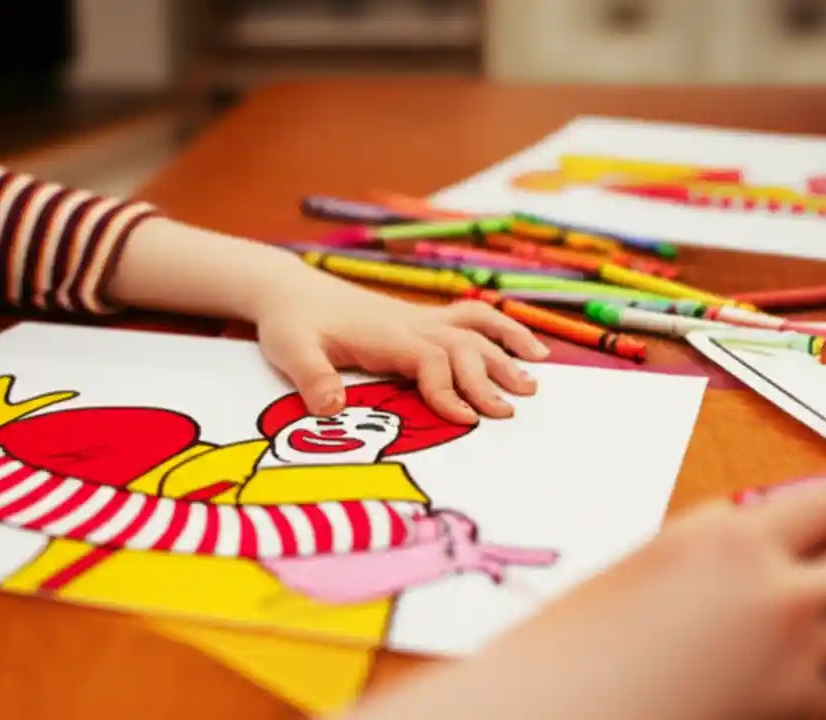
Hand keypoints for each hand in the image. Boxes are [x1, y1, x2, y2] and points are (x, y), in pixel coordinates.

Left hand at [255, 272, 549, 423]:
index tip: (465, 418)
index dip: (449, 388)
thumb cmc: (291, 323)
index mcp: (385, 334)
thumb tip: (332, 407)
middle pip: (462, 346)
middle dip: (488, 377)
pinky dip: (500, 328)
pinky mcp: (420, 320)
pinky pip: (468, 318)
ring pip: (474, 328)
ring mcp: (418, 319)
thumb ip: (312, 378)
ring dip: (507, 349)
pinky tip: (524, 344)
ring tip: (536, 376)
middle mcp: (410, 323)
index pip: (429, 359)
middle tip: (511, 410)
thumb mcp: (291, 350)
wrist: (289, 291)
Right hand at [348, 488, 825, 719]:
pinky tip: (738, 686)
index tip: (817, 535)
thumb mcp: (653, 562)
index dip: (822, 524)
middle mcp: (776, 590)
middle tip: (782, 593)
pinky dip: (797, 687)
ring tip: (735, 651)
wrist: (567, 707)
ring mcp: (798, 651)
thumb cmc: (590, 640)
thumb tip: (771, 527)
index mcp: (732, 540)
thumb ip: (717, 539)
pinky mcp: (804, 705)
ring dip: (806, 638)